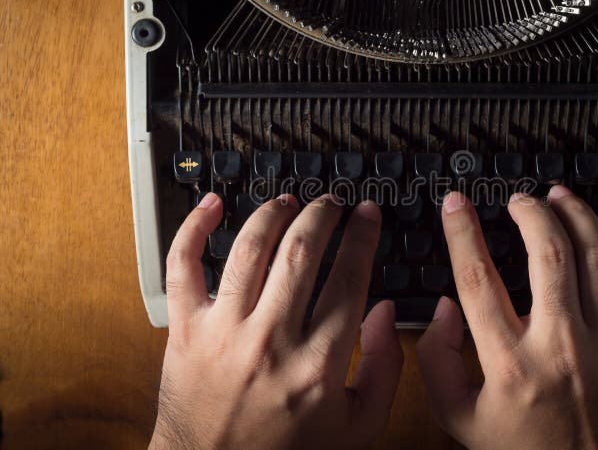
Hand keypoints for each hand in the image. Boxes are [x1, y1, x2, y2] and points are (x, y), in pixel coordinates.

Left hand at [150, 193, 402, 449]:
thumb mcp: (358, 425)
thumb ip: (383, 367)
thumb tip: (384, 310)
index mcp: (317, 364)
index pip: (349, 279)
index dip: (363, 236)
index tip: (368, 214)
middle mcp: (271, 341)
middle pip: (302, 251)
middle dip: (322, 214)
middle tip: (330, 204)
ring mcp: (224, 332)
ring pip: (250, 248)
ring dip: (273, 213)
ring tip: (287, 202)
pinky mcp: (185, 330)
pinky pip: (182, 266)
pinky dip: (193, 228)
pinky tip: (212, 205)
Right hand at [417, 187, 597, 449]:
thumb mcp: (461, 419)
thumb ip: (438, 362)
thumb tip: (445, 307)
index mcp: (510, 365)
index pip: (478, 279)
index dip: (461, 232)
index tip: (455, 205)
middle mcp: (560, 346)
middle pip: (546, 253)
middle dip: (529, 212)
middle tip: (517, 200)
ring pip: (595, 255)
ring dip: (575, 214)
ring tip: (558, 196)